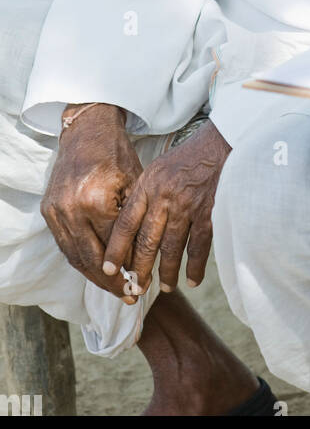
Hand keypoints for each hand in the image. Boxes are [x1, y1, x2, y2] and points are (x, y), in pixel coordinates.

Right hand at [41, 104, 143, 302]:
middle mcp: (71, 208)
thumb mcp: (136, 183)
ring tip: (114, 291)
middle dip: (111, 283)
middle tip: (129, 297)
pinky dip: (81, 261)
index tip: (142, 285)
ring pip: (75, 256)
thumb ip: (136, 221)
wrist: (86, 131)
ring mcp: (56, 211)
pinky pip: (65, 245)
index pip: (114, 247)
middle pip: (92, 258)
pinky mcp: (48, 211)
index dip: (129, 268)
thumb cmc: (117, 154)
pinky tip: (96, 272)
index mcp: (96, 200)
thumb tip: (141, 260)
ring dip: (94, 278)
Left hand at [102, 120, 230, 294]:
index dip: (116, 250)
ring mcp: (188, 205)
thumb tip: (130, 228)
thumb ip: (144, 196)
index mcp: (148, 185)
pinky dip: (196, 266)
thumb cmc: (188, 158)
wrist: (223, 142)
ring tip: (164, 287)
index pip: (125, 223)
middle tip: (135, 290)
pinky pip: (199, 246)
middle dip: (139, 270)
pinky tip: (192, 280)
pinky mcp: (210, 212)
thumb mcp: (158, 169)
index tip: (109, 270)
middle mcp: (164, 197)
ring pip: (172, 248)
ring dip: (168, 272)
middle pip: (147, 241)